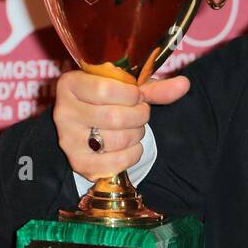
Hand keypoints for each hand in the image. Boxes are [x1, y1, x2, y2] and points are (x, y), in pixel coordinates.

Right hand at [53, 69, 189, 181]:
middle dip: (139, 116)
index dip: (132, 95)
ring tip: (133, 128)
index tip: (137, 96)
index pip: (105, 90)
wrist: (91, 127)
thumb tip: (184, 85)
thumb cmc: (110, 102)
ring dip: (137, 135)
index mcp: (70, 84)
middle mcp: (63, 111)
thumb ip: (154, 88)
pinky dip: (133, 155)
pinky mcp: (78, 163)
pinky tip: (130, 146)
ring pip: (117, 140)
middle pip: (115, 117)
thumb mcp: (128, 89)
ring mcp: (68, 139)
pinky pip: (116, 162)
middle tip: (140, 113)